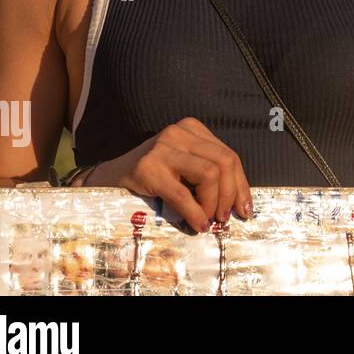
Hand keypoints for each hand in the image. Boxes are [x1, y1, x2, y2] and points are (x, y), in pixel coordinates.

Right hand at [83, 117, 252, 232]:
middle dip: (230, 194)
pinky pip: (182, 193)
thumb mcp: (185, 166)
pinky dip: (195, 212)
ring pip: (209, 174)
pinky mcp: (148, 168)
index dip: (241, 185)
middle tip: (224, 217)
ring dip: (213, 203)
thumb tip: (239, 203)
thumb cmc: (153, 174)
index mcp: (193, 129)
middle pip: (224, 162)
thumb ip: (209, 174)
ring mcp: (163, 148)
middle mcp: (180, 133)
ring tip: (209, 219)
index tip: (244, 209)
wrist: (109, 178)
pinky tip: (198, 224)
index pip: (229, 156)